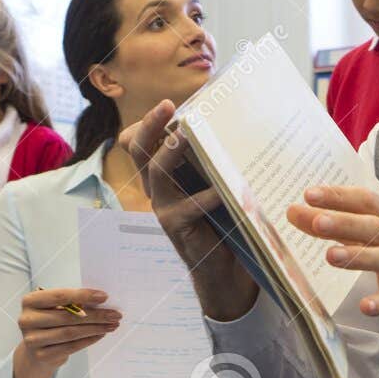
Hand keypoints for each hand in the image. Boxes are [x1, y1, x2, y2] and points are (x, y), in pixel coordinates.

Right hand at [11, 288, 121, 377]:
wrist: (36, 349)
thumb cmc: (50, 322)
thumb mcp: (56, 307)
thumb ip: (73, 302)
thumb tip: (102, 300)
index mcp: (30, 301)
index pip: (59, 296)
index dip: (83, 295)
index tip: (104, 297)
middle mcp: (27, 319)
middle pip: (67, 316)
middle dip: (96, 315)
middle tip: (115, 314)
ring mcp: (32, 339)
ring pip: (70, 332)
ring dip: (95, 328)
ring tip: (111, 325)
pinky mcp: (41, 355)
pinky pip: (71, 346)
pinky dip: (89, 340)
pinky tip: (100, 334)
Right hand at [124, 99, 257, 320]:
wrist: (226, 273)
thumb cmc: (225, 223)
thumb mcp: (218, 183)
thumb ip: (216, 160)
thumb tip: (239, 124)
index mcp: (164, 174)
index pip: (140, 142)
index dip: (148, 123)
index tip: (169, 104)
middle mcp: (158, 189)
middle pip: (138, 150)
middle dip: (151, 125)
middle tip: (167, 105)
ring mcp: (164, 208)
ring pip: (157, 172)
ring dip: (171, 151)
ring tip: (186, 134)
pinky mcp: (176, 228)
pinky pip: (189, 206)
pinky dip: (208, 195)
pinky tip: (225, 189)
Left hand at [286, 185, 378, 351]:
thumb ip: (341, 226)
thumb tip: (297, 213)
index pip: (365, 201)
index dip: (339, 196)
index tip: (310, 194)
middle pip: (370, 227)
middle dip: (343, 223)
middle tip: (315, 221)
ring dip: (357, 257)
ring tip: (330, 257)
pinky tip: (365, 306)